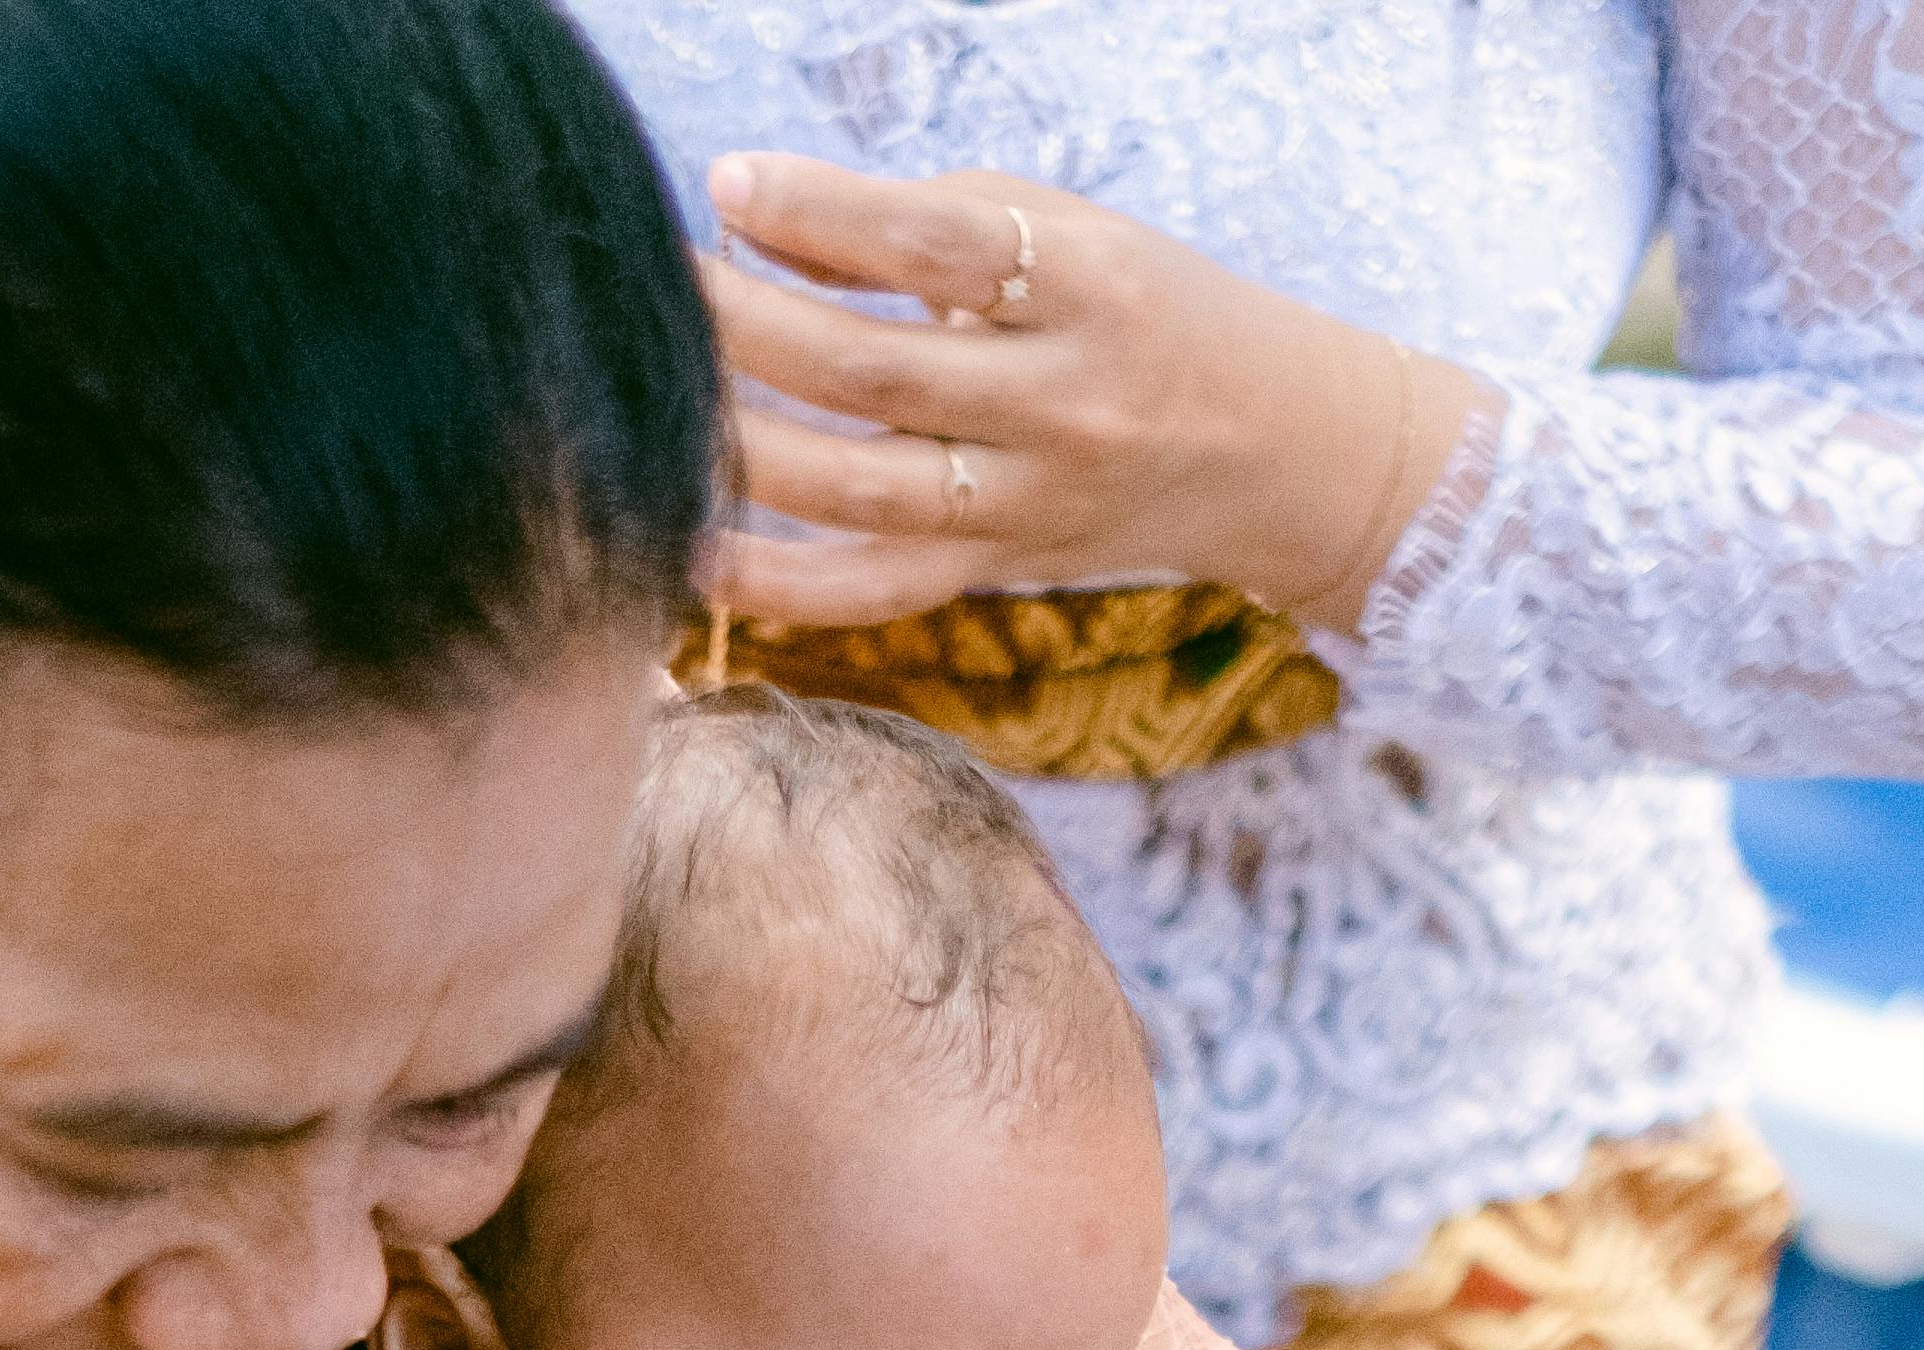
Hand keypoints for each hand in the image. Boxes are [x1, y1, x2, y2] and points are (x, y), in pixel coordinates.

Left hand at [698, 155, 1471, 638]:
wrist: (1274, 448)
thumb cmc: (1140, 315)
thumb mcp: (1066, 238)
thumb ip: (926, 226)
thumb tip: (758, 213)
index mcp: (1086, 285)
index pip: (936, 243)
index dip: (822, 212)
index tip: (728, 182)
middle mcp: (1061, 401)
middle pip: (870, 370)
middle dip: (744, 326)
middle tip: (651, 287)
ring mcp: (1027, 502)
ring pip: (856, 487)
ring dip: (735, 445)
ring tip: (649, 396)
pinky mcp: (996, 572)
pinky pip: (870, 592)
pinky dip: (774, 581)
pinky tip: (686, 547)